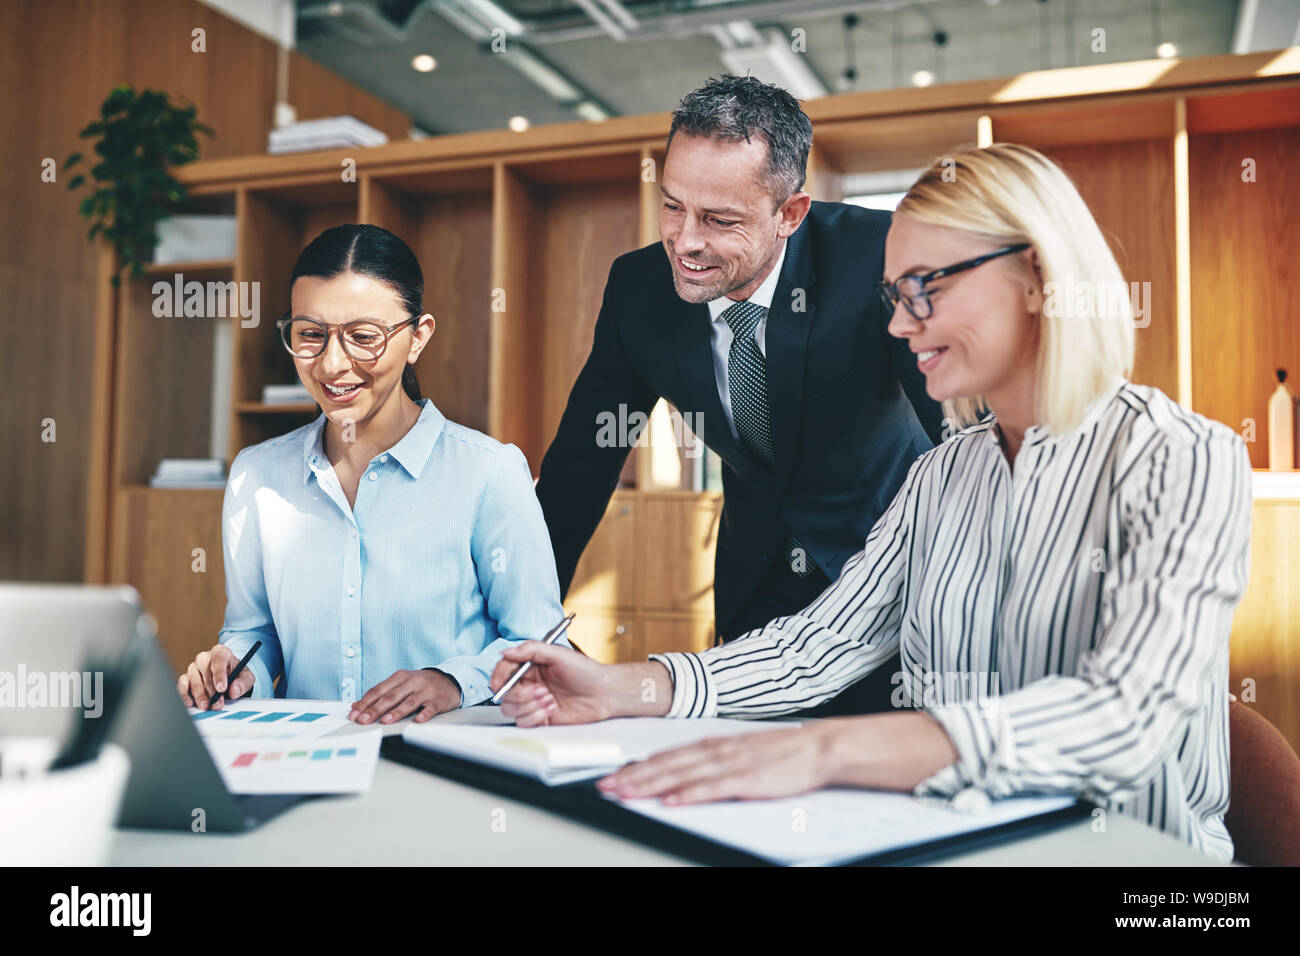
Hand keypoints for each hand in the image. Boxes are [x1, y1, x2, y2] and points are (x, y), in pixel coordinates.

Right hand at [177, 644, 252, 709]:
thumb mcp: (246, 676)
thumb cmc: (236, 674)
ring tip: (207, 707)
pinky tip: (189, 703)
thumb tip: (234, 691)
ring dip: (200, 696)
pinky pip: (182, 685)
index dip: (219, 675)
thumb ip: (243, 682)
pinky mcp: (185, 678)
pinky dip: (184, 695)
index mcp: (220, 652)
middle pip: (206, 674)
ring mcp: (193, 668)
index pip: (218, 661)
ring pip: (194, 681)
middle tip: (217, 704)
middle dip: (212, 691)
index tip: (222, 689)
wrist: (228, 676)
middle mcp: (204, 658)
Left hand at [350, 669, 460, 724]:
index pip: (378, 690)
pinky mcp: (438, 700)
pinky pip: (431, 707)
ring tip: (385, 721)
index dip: (365, 702)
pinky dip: (424, 714)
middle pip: (391, 696)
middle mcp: (412, 682)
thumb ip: (380, 694)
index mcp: (399, 677)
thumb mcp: (399, 685)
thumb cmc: (420, 685)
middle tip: (364, 720)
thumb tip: (357, 705)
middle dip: (375, 709)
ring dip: (396, 712)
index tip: (354, 713)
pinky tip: (418, 720)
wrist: (448, 679)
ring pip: (409, 702)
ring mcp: (426, 690)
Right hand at [488, 641, 616, 725]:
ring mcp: (532, 702)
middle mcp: (528, 684)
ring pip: (511, 709)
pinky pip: (523, 722)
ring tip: (549, 699)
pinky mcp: (538, 718)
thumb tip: (506, 652)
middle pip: (504, 693)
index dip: (498, 677)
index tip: (499, 683)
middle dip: (520, 694)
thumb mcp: (558, 654)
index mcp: (530, 666)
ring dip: (529, 706)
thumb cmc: (585, 671)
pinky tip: (552, 709)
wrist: (604, 693)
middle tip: (541, 691)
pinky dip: (535, 716)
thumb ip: (531, 649)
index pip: (503, 671)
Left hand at [597, 724, 834, 804]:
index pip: (665, 755)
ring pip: (681, 775)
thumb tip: (683, 773)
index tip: (612, 775)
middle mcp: (715, 750)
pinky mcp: (747, 779)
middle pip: (665, 764)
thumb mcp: (739, 751)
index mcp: (712, 744)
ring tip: (626, 792)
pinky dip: (689, 794)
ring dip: (650, 784)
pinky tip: (671, 801)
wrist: (817, 747)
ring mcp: (730, 764)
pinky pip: (712, 788)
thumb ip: (711, 760)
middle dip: (632, 776)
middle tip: (605, 786)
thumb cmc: (781, 753)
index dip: (636, 766)